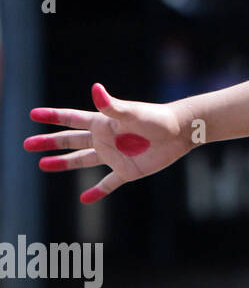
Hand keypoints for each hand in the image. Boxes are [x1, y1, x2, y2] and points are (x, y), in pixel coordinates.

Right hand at [25, 84, 193, 202]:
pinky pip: (109, 183)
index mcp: (102, 124)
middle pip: (70, 140)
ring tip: (43, 164)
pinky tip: (85, 198)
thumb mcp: (132, 112)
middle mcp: (105, 139)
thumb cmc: (158, 118)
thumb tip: (95, 88)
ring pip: (82, 160)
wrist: (182, 132)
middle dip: (49, 142)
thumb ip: (112, 105)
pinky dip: (98, 191)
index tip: (32, 114)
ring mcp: (115, 156)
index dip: (52, 116)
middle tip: (27, 144)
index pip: (72, 119)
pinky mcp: (128, 171)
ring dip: (64, 163)